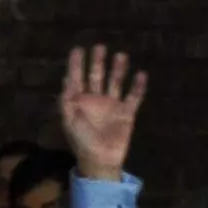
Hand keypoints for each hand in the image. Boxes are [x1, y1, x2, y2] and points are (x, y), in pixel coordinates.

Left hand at [56, 44, 146, 178]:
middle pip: (97, 76)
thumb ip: (66, 100)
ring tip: (120, 55)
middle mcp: (96, 100)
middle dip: (97, 62)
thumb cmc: (81, 141)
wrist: (100, 161)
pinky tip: (141, 74)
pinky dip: (138, 86)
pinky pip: (134, 97)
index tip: (78, 49)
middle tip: (99, 47)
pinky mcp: (127, 113)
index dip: (76, 65)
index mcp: (79, 102)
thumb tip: (66, 78)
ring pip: (115, 82)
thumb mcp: (68, 120)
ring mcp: (112, 106)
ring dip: (117, 69)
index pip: (77, 79)